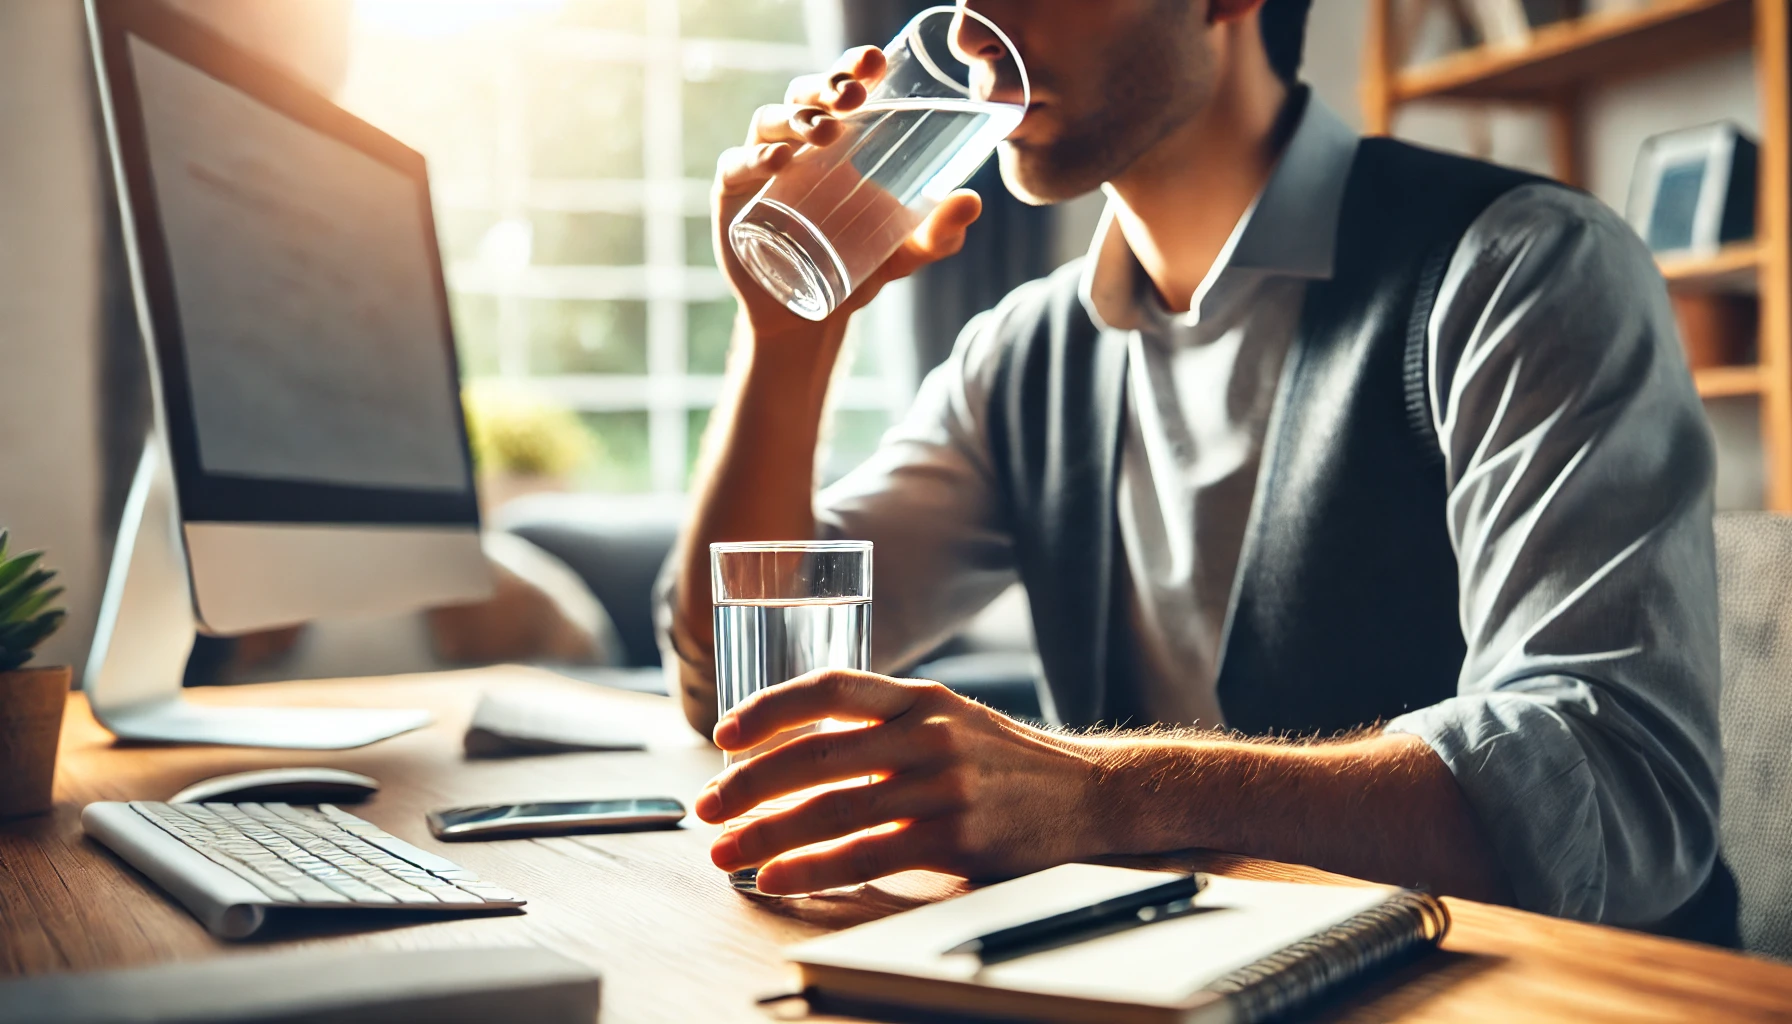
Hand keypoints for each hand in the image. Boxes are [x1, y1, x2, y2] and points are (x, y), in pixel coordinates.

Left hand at [695, 670, 1105, 894]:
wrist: (1088, 794)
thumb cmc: (1005, 762)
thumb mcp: (948, 719)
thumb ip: (882, 726)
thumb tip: (794, 745)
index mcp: (921, 698)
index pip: (830, 688)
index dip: (769, 708)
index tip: (725, 734)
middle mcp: (930, 734)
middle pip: (816, 755)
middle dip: (747, 784)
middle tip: (707, 806)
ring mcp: (943, 787)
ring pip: (831, 810)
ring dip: (765, 834)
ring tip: (726, 850)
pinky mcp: (956, 838)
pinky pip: (866, 854)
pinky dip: (812, 868)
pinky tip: (779, 876)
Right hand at [711, 46, 982, 337]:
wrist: (807, 313)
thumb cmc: (856, 267)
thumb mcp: (904, 253)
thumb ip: (938, 232)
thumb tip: (971, 202)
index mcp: (839, 140)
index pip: (842, 88)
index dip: (854, 67)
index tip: (876, 61)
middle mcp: (797, 143)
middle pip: (804, 96)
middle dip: (827, 86)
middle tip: (854, 97)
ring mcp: (761, 166)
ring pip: (770, 122)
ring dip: (796, 118)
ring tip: (825, 132)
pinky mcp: (733, 196)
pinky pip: (736, 164)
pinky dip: (754, 158)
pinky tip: (780, 162)